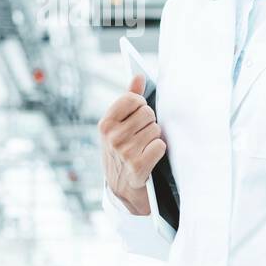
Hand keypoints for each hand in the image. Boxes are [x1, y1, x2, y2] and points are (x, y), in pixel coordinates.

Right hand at [98, 73, 165, 215]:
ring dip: (154, 138)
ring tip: (144, 148)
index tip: (137, 116)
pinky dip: (158, 151)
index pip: (133, 99)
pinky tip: (150, 158)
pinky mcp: (138, 166)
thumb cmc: (121, 151)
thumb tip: (138, 76)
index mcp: (105, 124)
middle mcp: (112, 137)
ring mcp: (124, 152)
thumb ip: (128, 100)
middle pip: (147, 113)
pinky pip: (160, 145)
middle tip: (141, 137)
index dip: (141, 106)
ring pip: (156, 129)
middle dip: (149, 123)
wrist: (122, 189)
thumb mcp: (118, 127)